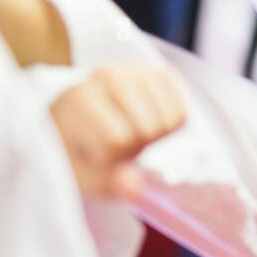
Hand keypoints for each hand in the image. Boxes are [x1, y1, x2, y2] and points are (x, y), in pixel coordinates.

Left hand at [50, 64, 186, 199]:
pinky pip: (182, 109)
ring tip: (130, 128)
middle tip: (115, 139)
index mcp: (81, 97)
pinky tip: (148, 119)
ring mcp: (136, 70)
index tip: (95, 150)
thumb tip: (135, 187)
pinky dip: (171, 123)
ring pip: (171, 119)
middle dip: (137, 145)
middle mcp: (109, 75)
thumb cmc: (75, 144)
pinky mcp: (158, 72)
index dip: (112, 157)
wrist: (74, 111)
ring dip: (155, 134)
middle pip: (150, 129)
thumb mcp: (77, 171)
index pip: (119, 140)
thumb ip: (104, 182)